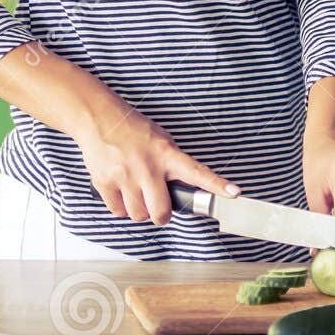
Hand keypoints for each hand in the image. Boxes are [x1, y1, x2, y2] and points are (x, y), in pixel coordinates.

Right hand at [73, 100, 240, 225]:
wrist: (99, 119)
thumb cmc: (133, 130)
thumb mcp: (162, 141)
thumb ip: (173, 164)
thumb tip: (186, 188)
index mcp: (167, 154)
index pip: (197, 172)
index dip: (217, 185)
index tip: (234, 193)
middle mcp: (147, 168)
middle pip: (161, 212)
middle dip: (161, 215)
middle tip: (159, 205)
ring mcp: (125, 177)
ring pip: (138, 215)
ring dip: (140, 210)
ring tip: (137, 191)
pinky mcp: (105, 183)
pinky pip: (118, 212)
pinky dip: (121, 207)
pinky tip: (122, 191)